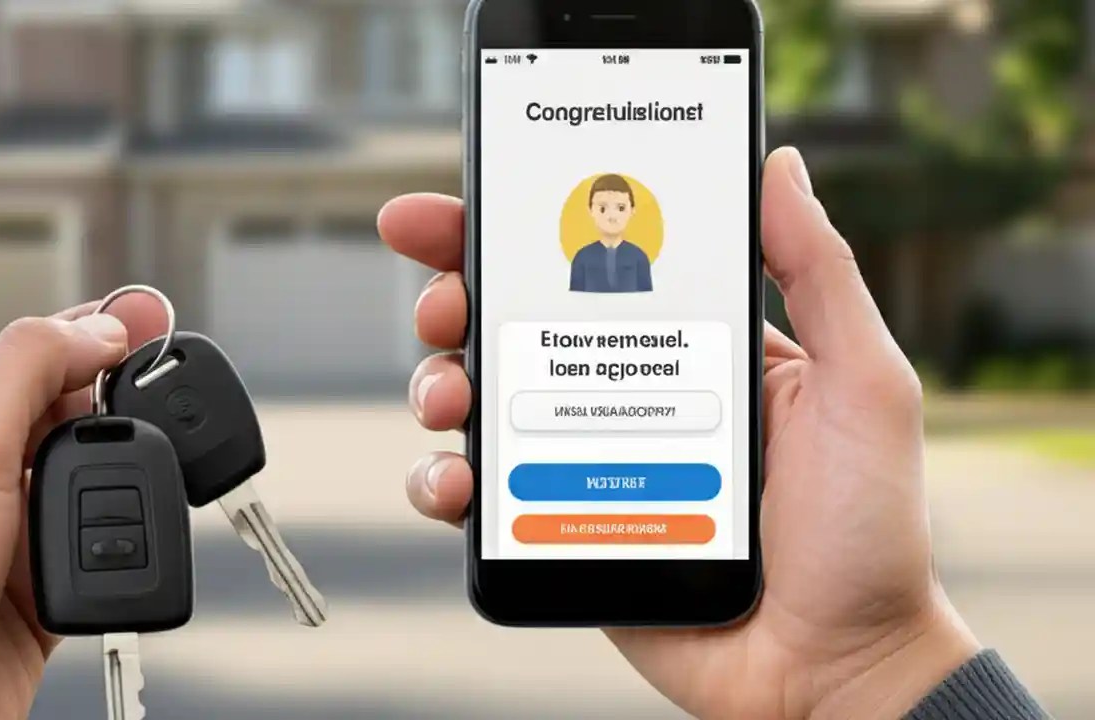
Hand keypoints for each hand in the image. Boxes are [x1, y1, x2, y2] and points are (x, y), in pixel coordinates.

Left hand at [0, 298, 168, 718]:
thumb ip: (30, 370)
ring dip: (120, 471)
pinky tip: (133, 527)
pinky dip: (121, 533)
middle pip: (61, 409)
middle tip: (171, 384)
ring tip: (155, 458)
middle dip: (115, 398)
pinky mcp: (32, 584)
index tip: (154, 318)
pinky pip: (95, 540)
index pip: (21, 350)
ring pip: (85, 474)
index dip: (91, 331)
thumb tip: (100, 327)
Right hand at [379, 147, 980, 719]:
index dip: (511, 230)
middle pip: (510, 323)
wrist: (834, 667)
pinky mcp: (558, 531)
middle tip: (444, 302)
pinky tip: (456, 482)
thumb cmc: (866, 531)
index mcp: (687, 345)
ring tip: (450, 397)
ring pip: (478, 402)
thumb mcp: (860, 384)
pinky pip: (478, 497)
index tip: (448, 211)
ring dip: (437, 383)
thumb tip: (780, 169)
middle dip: (453, 296)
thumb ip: (820, 274)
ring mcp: (585, 463)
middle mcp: (625, 394)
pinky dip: (442, 481)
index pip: (588, 266)